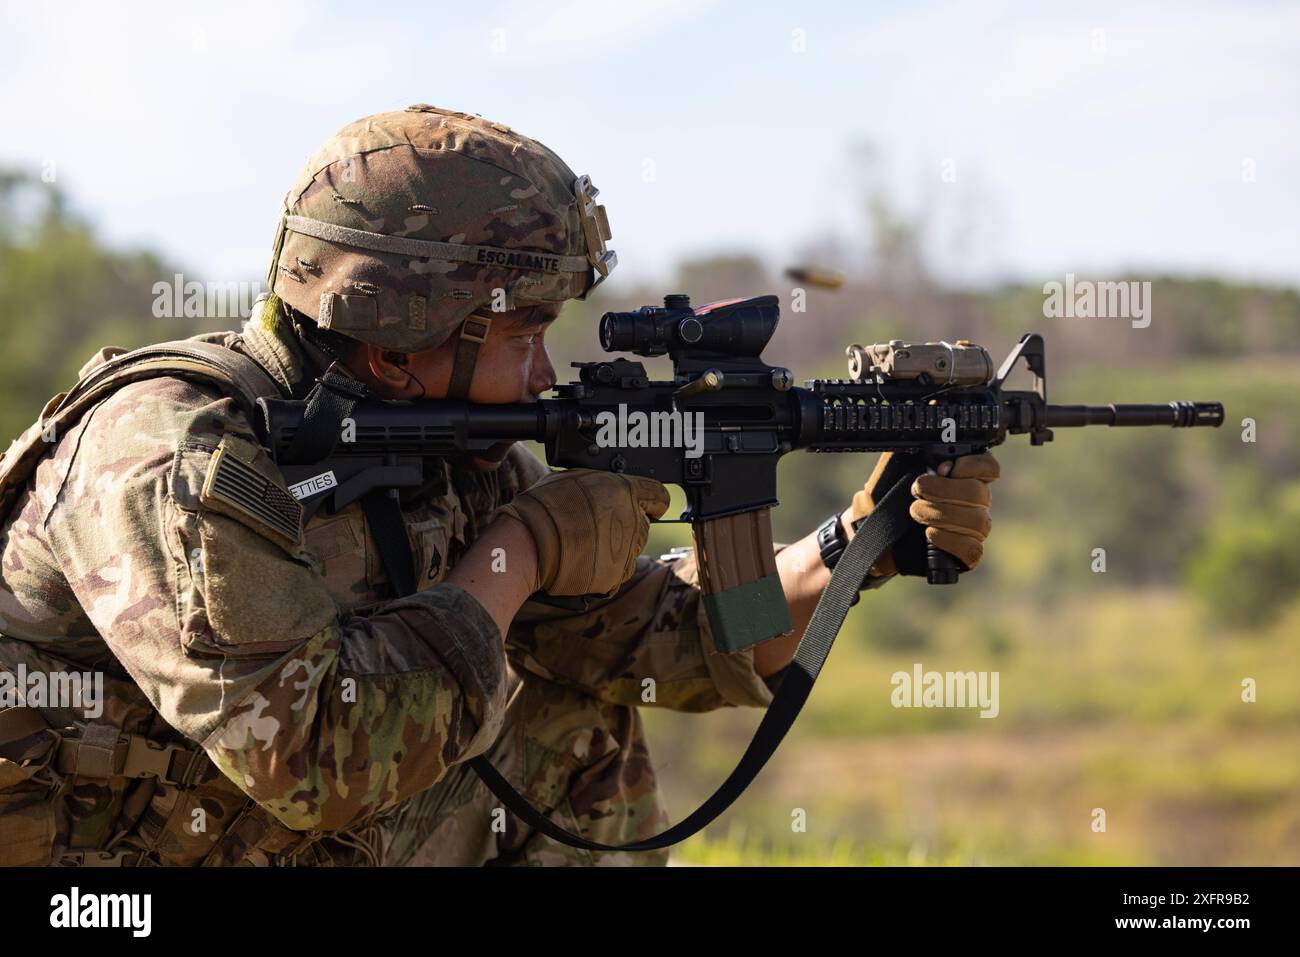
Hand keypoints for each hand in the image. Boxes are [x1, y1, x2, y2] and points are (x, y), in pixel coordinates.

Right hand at [491, 468, 670, 595]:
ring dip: (614, 547)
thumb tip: (605, 487)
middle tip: (596, 526)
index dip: (653, 502)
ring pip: (629, 548)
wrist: (528, 545)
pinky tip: (582, 560)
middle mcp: (632, 520)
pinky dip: (603, 568)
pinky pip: (616, 571)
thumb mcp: (573, 478)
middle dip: (624, 525)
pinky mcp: (616, 576)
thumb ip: (600, 484)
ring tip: (583, 544)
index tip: (650, 507)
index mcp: (624, 491)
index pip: (658, 495)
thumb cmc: (543, 507)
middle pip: (642, 524)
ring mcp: (626, 551)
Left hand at [848, 451, 999, 575]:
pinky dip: (948, 539)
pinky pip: (971, 549)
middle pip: (979, 494)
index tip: (943, 467)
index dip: (972, 466)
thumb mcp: (899, 458)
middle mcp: (976, 501)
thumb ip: (918, 440)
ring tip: (915, 512)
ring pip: (976, 521)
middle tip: (916, 491)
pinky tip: (929, 534)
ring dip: (939, 514)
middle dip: (942, 491)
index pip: (989, 468)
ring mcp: (973, 528)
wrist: (871, 523)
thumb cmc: (889, 489)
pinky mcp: (965, 554)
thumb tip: (934, 411)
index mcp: (966, 475)